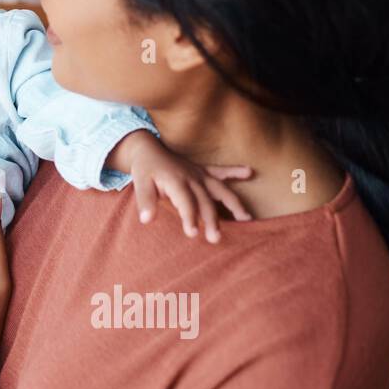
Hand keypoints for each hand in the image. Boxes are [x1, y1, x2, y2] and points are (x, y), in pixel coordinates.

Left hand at [122, 132, 252, 241]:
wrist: (148, 149)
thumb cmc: (145, 170)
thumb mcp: (139, 184)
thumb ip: (145, 202)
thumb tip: (146, 220)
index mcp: (176, 181)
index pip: (185, 202)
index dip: (190, 217)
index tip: (193, 234)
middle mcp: (192, 178)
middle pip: (205, 201)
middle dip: (212, 220)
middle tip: (215, 239)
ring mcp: (200, 174)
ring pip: (220, 189)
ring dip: (234, 204)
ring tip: (247, 219)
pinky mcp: (204, 171)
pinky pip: (222, 171)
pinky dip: (235, 171)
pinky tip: (249, 172)